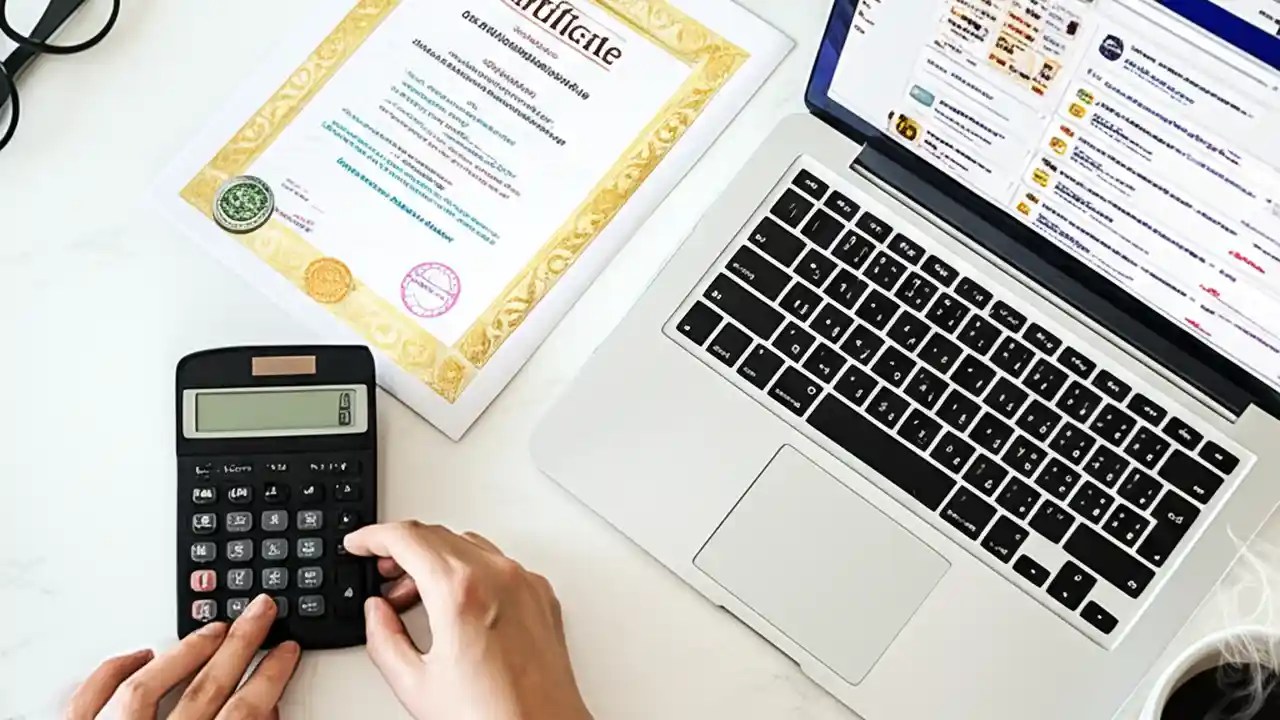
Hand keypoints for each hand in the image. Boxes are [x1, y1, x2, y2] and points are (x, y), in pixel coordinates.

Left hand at [68, 594, 299, 718]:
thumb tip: (269, 713)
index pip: (243, 712)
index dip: (271, 677)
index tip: (287, 652)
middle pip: (206, 687)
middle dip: (241, 644)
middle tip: (261, 611)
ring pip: (148, 686)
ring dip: (186, 651)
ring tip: (214, 628)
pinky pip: (89, 699)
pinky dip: (114, 670)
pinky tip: (139, 654)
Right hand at [343, 522, 591, 719]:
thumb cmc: (492, 716)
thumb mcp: (416, 684)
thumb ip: (384, 639)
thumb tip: (377, 612)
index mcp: (460, 591)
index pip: (407, 538)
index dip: (374, 536)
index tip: (360, 543)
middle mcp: (497, 576)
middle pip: (437, 535)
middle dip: (402, 548)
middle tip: (381, 570)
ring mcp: (524, 582)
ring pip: (470, 545)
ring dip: (436, 558)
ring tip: (416, 596)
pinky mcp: (542, 595)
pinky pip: (500, 564)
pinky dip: (471, 570)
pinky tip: (458, 603)